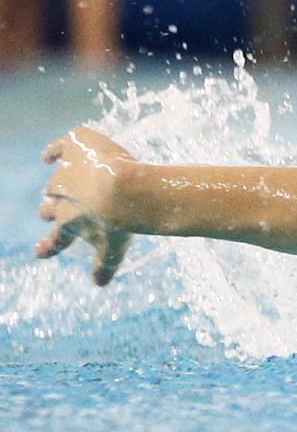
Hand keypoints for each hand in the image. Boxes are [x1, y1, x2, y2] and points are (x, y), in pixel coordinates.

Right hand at [37, 128, 137, 284]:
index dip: (49, 247)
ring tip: (54, 188)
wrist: (120, 189)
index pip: (58, 239)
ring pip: (55, 183)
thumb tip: (99, 284)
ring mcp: (67, 173)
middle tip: (46, 214)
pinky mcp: (76, 147)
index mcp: (70, 224)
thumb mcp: (115, 248)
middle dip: (49, 211)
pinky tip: (50, 155)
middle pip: (51, 208)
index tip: (40, 254)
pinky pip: (60, 147)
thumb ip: (104, 264)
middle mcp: (62, 199)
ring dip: (55, 187)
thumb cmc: (122, 221)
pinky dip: (55, 151)